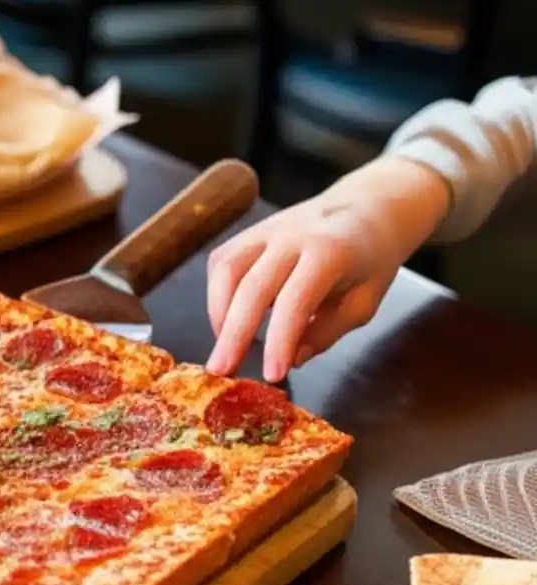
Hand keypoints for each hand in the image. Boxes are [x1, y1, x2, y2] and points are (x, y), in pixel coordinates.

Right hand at [206, 157, 449, 381]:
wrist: (366, 208)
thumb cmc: (369, 260)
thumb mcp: (364, 302)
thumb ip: (327, 331)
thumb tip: (291, 358)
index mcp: (331, 252)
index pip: (296, 300)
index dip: (280, 340)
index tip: (272, 375)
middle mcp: (293, 236)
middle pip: (252, 287)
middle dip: (233, 334)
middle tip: (221, 371)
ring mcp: (266, 230)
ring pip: (226, 270)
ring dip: (218, 314)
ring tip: (223, 348)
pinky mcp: (248, 232)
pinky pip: (222, 263)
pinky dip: (217, 296)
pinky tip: (227, 320)